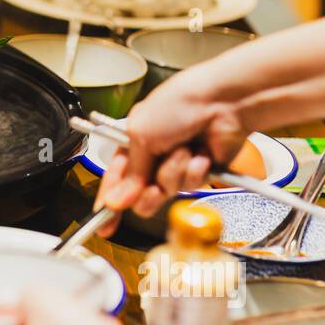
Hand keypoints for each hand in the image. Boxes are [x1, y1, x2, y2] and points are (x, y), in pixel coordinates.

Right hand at [94, 67, 249, 221]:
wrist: (221, 102)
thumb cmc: (178, 104)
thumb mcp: (141, 135)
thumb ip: (129, 173)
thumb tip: (115, 201)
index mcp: (133, 141)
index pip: (116, 178)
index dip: (109, 200)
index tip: (103, 223)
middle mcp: (154, 155)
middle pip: (141, 194)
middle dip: (147, 194)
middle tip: (153, 189)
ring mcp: (177, 165)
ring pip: (167, 191)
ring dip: (174, 173)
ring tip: (184, 151)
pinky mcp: (200, 171)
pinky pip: (190, 186)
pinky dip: (195, 171)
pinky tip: (201, 154)